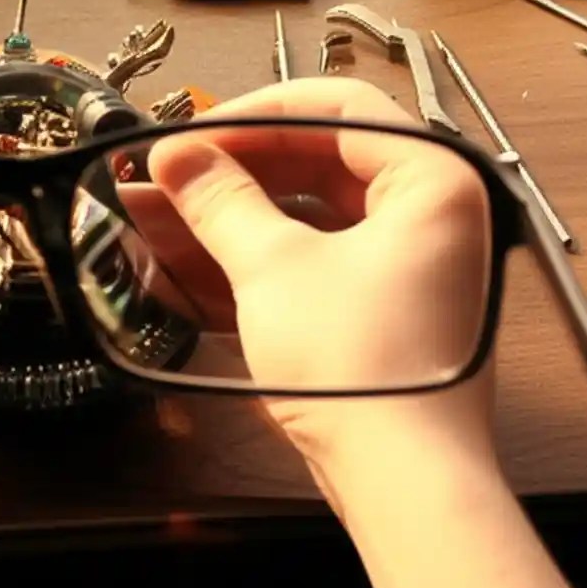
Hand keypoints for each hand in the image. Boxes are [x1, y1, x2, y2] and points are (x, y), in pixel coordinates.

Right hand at [140, 78, 495, 479]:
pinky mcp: (379, 308)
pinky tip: (186, 260)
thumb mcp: (273, 267)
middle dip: (232, 171)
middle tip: (166, 175)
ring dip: (231, 217)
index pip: (337, 109)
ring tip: (154, 215)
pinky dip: (254, 259)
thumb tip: (174, 155)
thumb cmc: (358, 362)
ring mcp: (406, 264)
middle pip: (318, 162)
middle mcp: (430, 213)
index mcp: (432, 178)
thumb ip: (219, 200)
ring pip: (307, 217)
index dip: (253, 115)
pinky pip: (311, 262)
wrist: (399, 478)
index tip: (190, 133)